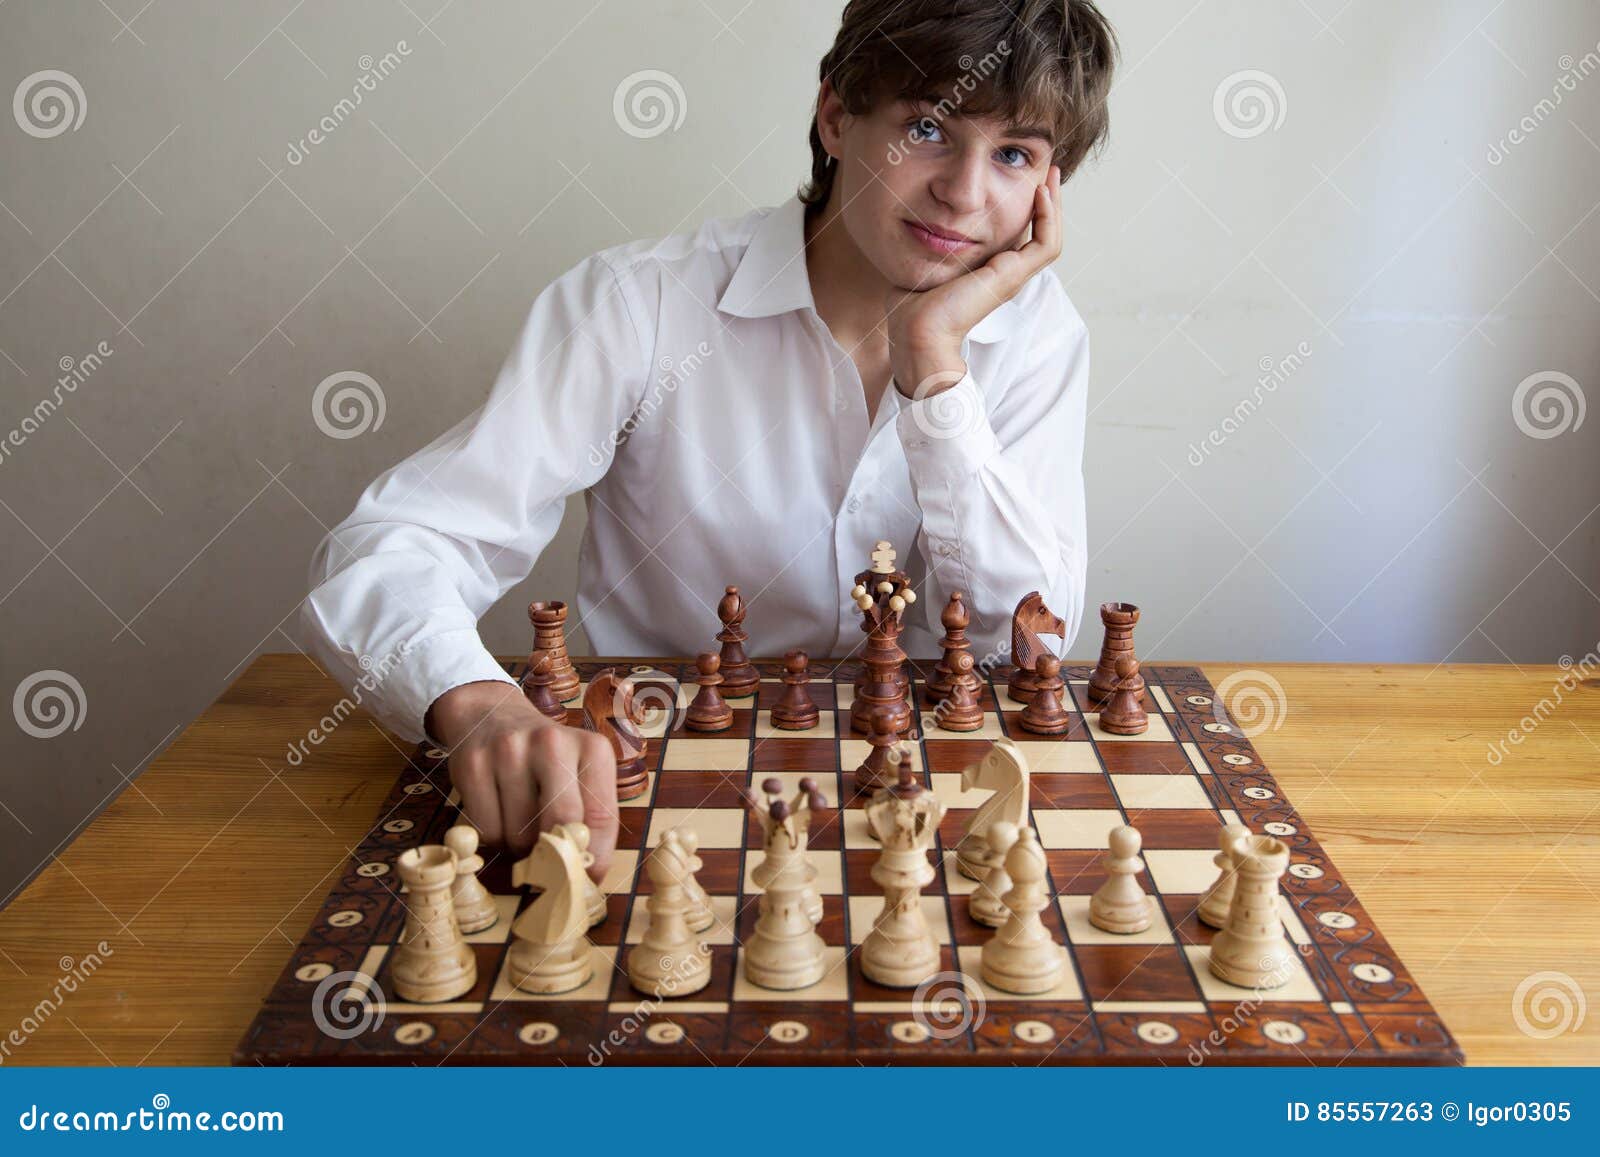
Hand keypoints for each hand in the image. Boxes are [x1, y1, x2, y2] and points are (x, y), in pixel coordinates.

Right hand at [424, 680, 617, 881]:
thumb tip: (589, 876)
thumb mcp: (579, 772)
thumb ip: (589, 815)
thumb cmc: (546, 757)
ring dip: (522, 848)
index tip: (588, 878)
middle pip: (561, 823)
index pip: (601, 816)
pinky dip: (495, 837)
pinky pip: (487, 829)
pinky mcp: (473, 764)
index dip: (596, 856)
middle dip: (557, 856)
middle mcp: (552, 743)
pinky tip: (500, 816)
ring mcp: (509, 751)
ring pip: (520, 833)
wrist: (491, 715)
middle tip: (552, 867)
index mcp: (591, 748)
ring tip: (523, 827)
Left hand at [887, 165, 1062, 394]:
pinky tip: (1040, 193)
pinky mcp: (1012, 276)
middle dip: (1046, 200)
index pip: (1018, 235)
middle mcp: (1005, 273)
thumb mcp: (925, 262)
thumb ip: (930, 243)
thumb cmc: (912, 306)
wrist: (917, 330)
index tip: (1023, 181)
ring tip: (1050, 176)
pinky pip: (1046, 244)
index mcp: (989, 272)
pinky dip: (1048, 218)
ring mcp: (1012, 276)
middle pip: (1040, 233)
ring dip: (1054, 205)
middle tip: (1047, 171)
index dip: (1025, 209)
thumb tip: (916, 222)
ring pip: (1050, 237)